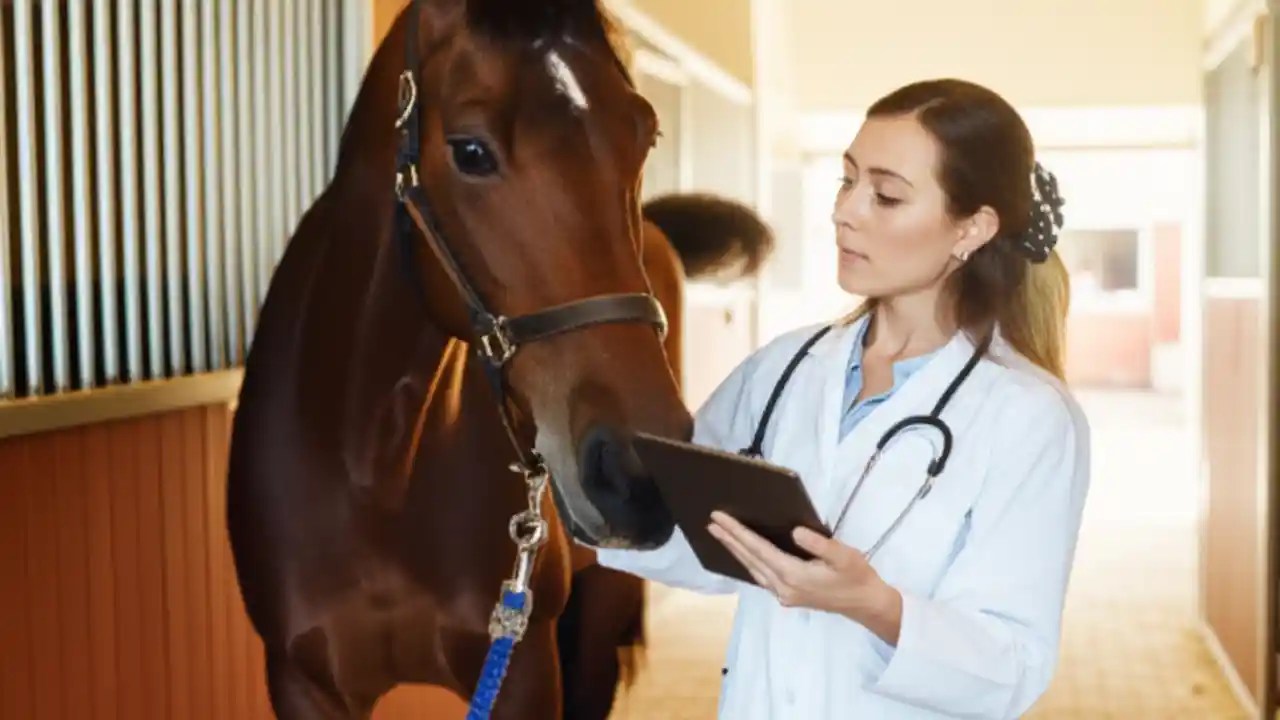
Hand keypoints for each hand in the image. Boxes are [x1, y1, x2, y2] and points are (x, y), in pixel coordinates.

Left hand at [707, 511, 902, 642]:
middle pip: (750, 559)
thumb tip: (795, 532)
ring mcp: (784, 595)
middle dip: (729, 540)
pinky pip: (760, 577)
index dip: (738, 533)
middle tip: (711, 522)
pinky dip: (748, 563)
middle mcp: (783, 587)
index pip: (759, 549)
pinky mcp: (787, 597)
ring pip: (753, 570)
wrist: (866, 604)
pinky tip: (742, 555)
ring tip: (720, 535)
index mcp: (794, 575)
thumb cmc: (856, 576)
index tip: (720, 518)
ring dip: (736, 551)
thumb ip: (819, 544)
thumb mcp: (844, 556)